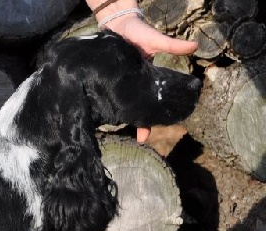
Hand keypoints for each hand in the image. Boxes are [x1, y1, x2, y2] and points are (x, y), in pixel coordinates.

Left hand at [105, 15, 198, 141]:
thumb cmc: (139, 32)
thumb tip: (195, 46)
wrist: (119, 24)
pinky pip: (110, 95)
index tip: (148, 134)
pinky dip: (108, 104)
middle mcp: (134, 86)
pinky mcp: (109, 79)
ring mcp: (121, 83)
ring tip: (123, 128)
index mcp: (147, 81)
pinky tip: (106, 115)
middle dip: (140, 124)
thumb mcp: (157, 41)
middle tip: (141, 137)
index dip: (151, 119)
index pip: (152, 104)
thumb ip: (173, 45)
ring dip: (124, 117)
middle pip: (137, 109)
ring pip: (124, 105)